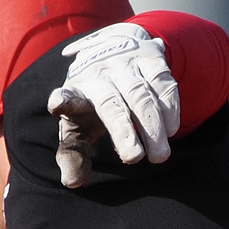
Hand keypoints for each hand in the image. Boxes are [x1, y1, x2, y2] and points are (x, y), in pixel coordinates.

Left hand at [47, 21, 181, 189]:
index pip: (67, 96)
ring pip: (141, 96)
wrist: (113, 46)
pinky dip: (169, 108)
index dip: (63, 99)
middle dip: (123, 132)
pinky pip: (163, 84)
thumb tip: (72, 182)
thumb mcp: (77, 124)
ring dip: (153, 127)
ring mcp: (126, 63)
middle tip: (134, 158)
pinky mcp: (150, 57)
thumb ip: (73, 153)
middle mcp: (99, 73)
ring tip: (159, 156)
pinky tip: (171, 130)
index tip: (56, 103)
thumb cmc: (92, 101)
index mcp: (76, 90)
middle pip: (111, 104)